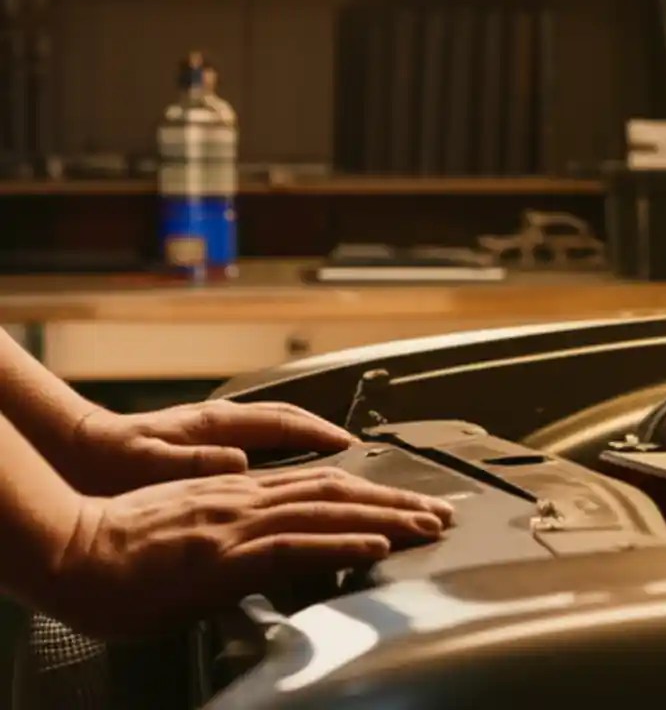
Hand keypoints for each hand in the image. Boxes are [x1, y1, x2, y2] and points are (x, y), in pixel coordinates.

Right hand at [43, 466, 453, 638]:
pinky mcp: (226, 554)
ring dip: (387, 518)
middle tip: (442, 512)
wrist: (71, 550)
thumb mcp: (190, 529)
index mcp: (240, 493)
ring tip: (429, 526)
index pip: (320, 486)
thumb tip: (264, 550)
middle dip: (397, 502)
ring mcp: (239, 524)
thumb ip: (233, 533)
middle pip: (339, 492)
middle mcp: (248, 499)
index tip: (407, 504)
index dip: (369, 493)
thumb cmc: (119, 548)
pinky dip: (342, 543)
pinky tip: (376, 546)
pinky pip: (296, 546)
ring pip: (330, 511)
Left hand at [59, 400, 355, 494]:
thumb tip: (240, 461)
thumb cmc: (111, 461)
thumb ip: (196, 462)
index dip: (320, 435)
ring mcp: (220, 429)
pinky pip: (265, 440)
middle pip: (290, 420)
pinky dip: (290, 450)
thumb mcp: (151, 463)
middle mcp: (224, 421)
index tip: (351, 448)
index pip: (283, 422)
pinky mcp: (213, 443)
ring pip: (279, 428)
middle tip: (360, 453)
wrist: (79, 452)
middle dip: (328, 433)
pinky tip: (297, 470)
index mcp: (215, 424)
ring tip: (341, 459)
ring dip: (312, 440)